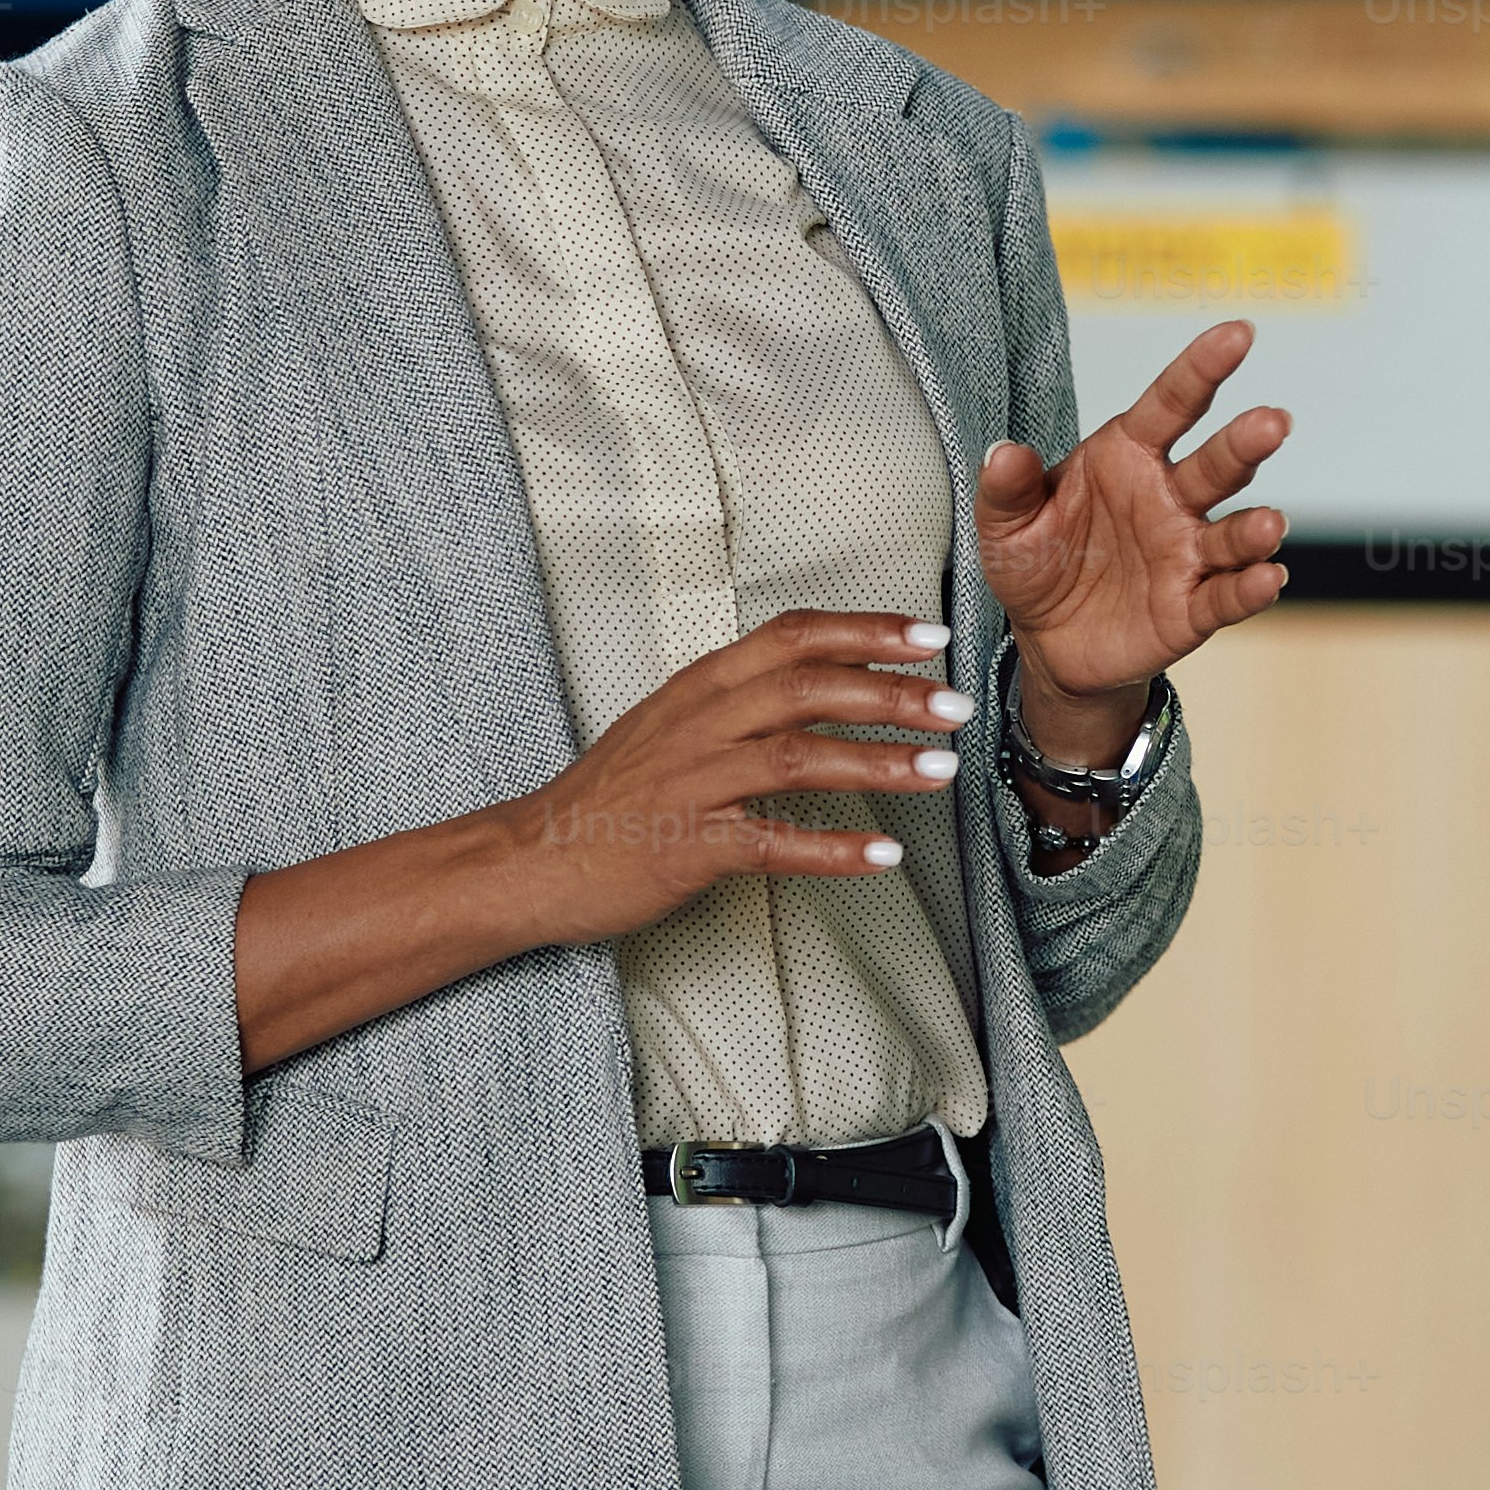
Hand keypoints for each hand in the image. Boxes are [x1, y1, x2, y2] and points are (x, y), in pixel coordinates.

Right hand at [503, 609, 971, 947]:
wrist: (532, 858)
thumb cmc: (613, 794)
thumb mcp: (672, 721)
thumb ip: (740, 695)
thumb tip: (822, 674)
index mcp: (701, 686)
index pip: (793, 637)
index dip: (864, 631)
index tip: (927, 635)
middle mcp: (699, 723)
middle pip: (808, 689)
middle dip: (891, 694)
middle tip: (957, 705)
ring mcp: (692, 784)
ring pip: (798, 758)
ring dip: (879, 764)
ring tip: (941, 774)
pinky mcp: (688, 846)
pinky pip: (773, 843)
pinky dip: (834, 848)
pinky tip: (884, 856)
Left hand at [977, 317, 1293, 735]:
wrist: (1048, 642)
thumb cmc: (1035, 563)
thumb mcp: (1005, 526)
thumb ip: (1006, 489)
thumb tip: (1003, 451)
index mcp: (1127, 457)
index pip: (1172, 404)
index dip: (1203, 368)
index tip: (1239, 333)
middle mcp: (1170, 497)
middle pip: (1217, 463)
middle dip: (1246, 443)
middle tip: (1272, 423)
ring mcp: (1187, 552)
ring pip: (1231, 533)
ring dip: (1254, 528)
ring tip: (1269, 524)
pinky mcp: (1193, 608)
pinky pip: (1227, 596)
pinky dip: (1250, 589)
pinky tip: (1267, 578)